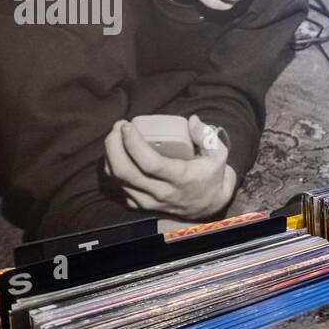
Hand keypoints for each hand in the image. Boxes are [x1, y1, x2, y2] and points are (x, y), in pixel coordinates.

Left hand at [104, 114, 236, 219]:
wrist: (210, 207)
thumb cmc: (212, 177)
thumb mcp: (219, 155)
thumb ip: (207, 136)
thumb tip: (192, 121)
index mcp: (180, 179)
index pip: (149, 163)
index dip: (133, 143)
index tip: (128, 126)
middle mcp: (161, 193)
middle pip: (125, 172)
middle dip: (113, 146)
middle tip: (118, 127)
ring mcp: (148, 202)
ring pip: (117, 179)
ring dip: (110, 155)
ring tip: (115, 136)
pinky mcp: (140, 205)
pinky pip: (118, 187)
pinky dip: (112, 168)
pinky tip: (116, 153)